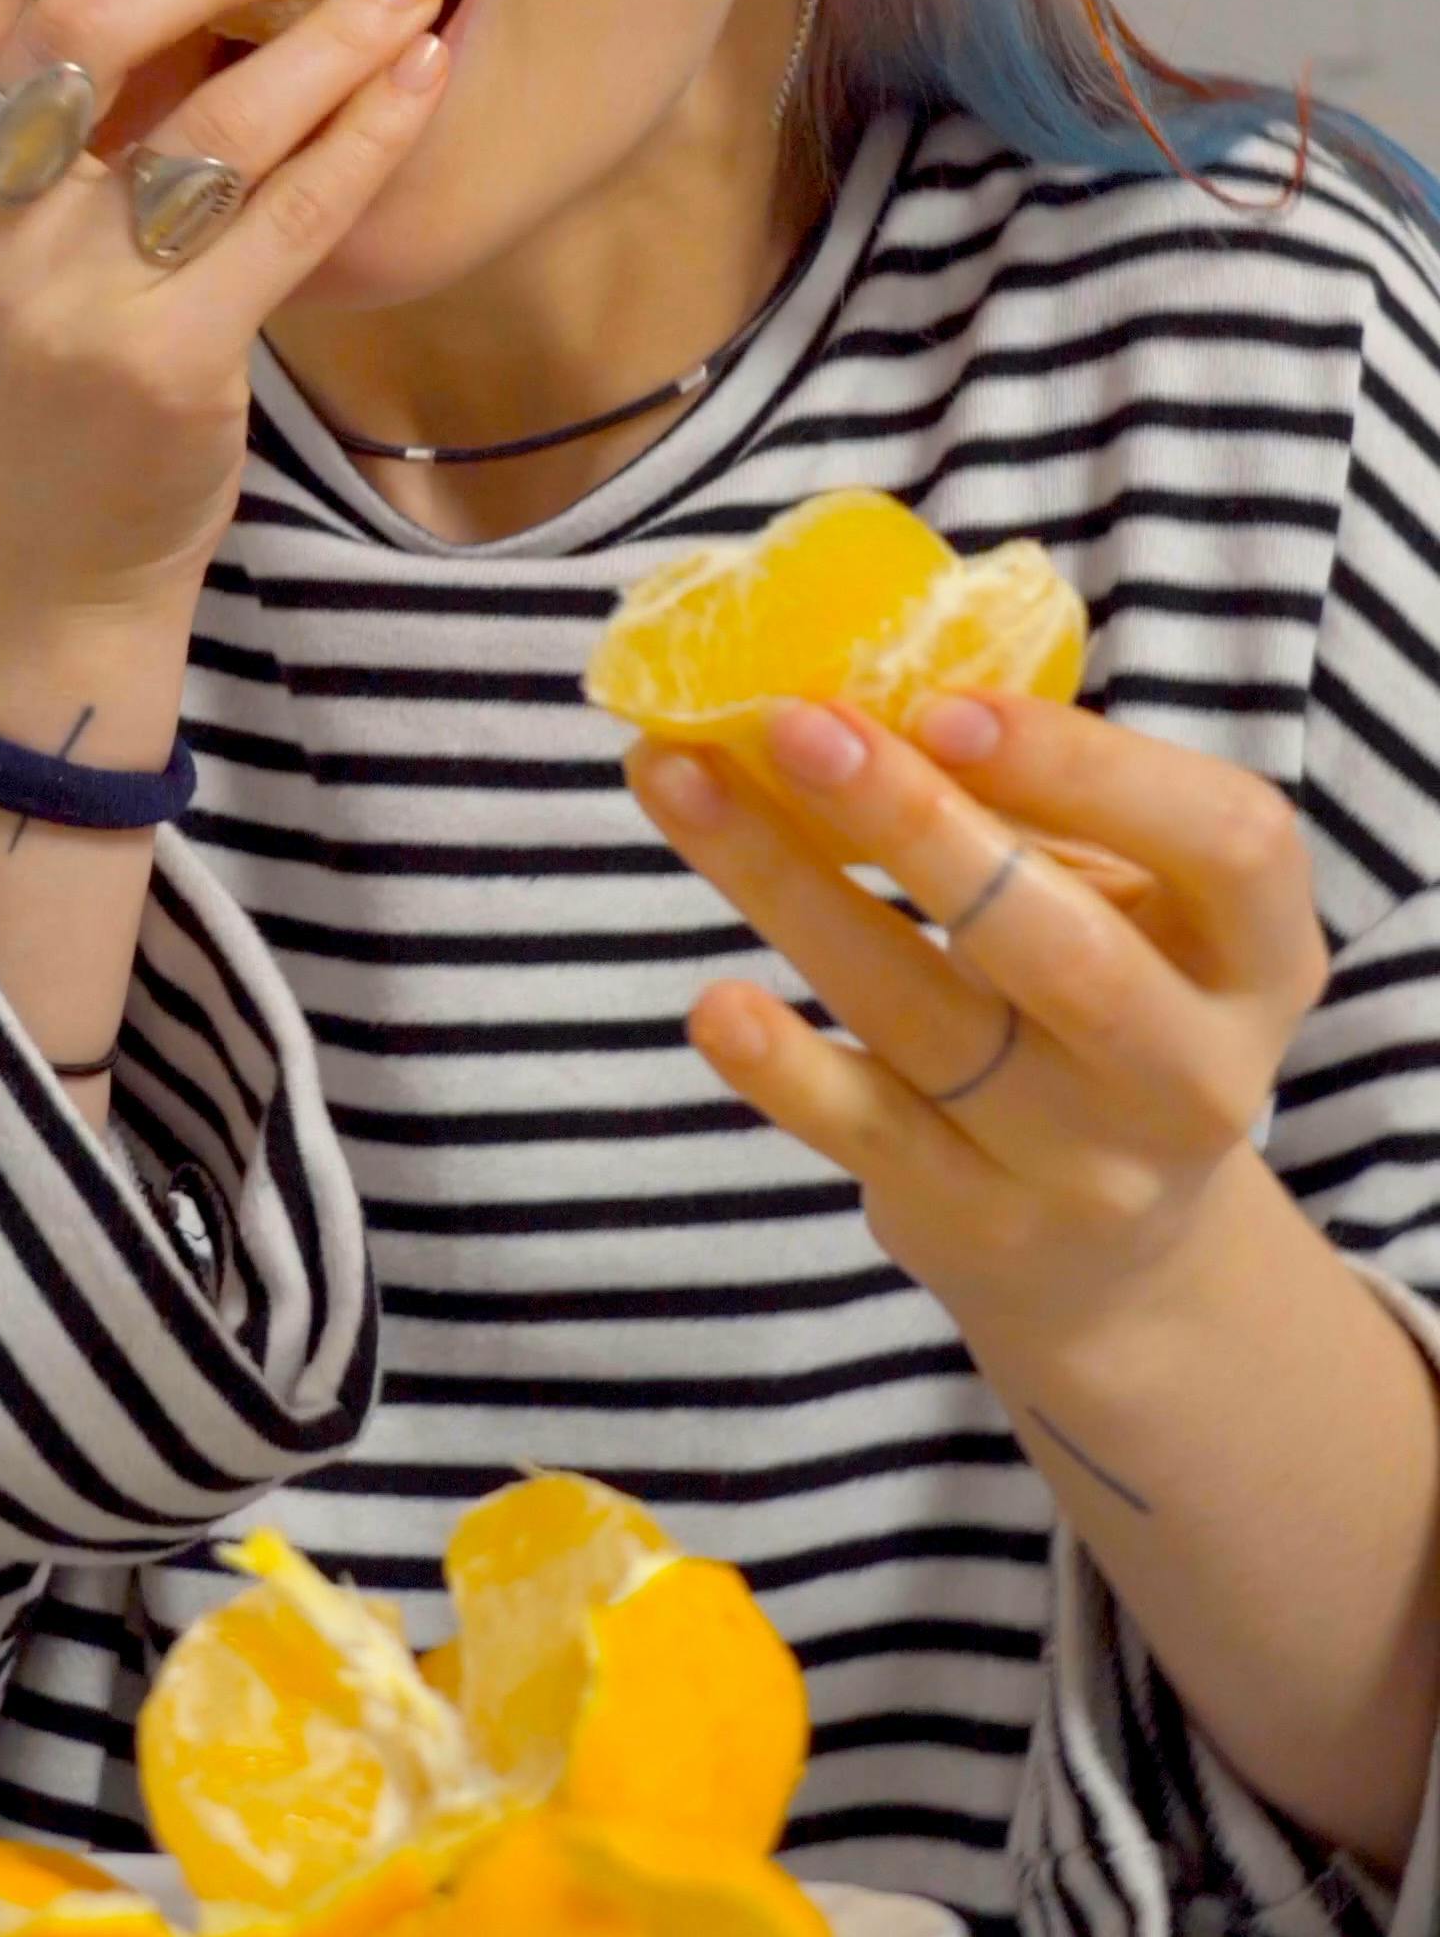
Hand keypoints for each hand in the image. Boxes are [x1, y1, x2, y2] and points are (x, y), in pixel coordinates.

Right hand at [0, 0, 447, 671]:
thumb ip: (49, 96)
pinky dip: (370, 129)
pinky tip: (419, 80)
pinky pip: (292, 211)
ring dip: (332, 34)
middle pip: (84, 14)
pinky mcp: (164, 365)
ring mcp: (56, 300)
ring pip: (213, 115)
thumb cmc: (19, 372)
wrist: (29, 576)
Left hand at [627, 694, 1330, 1352]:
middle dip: (915, 821)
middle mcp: (1193, 1068)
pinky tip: (716, 1003)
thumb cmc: (1101, 1003)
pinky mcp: (980, 1221)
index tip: (938, 702)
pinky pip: (870, 1133)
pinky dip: (786, 1069)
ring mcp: (1087, 1163)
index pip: (1226, 841)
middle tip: (792, 722)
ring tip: (680, 783)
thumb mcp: (1125, 902)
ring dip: (789, 889)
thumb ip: (1036, 805)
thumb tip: (857, 682)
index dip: (1086, 767)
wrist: (1114, 1253)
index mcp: (1257, 950)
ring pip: (925, 1017)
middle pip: (1061, 944)